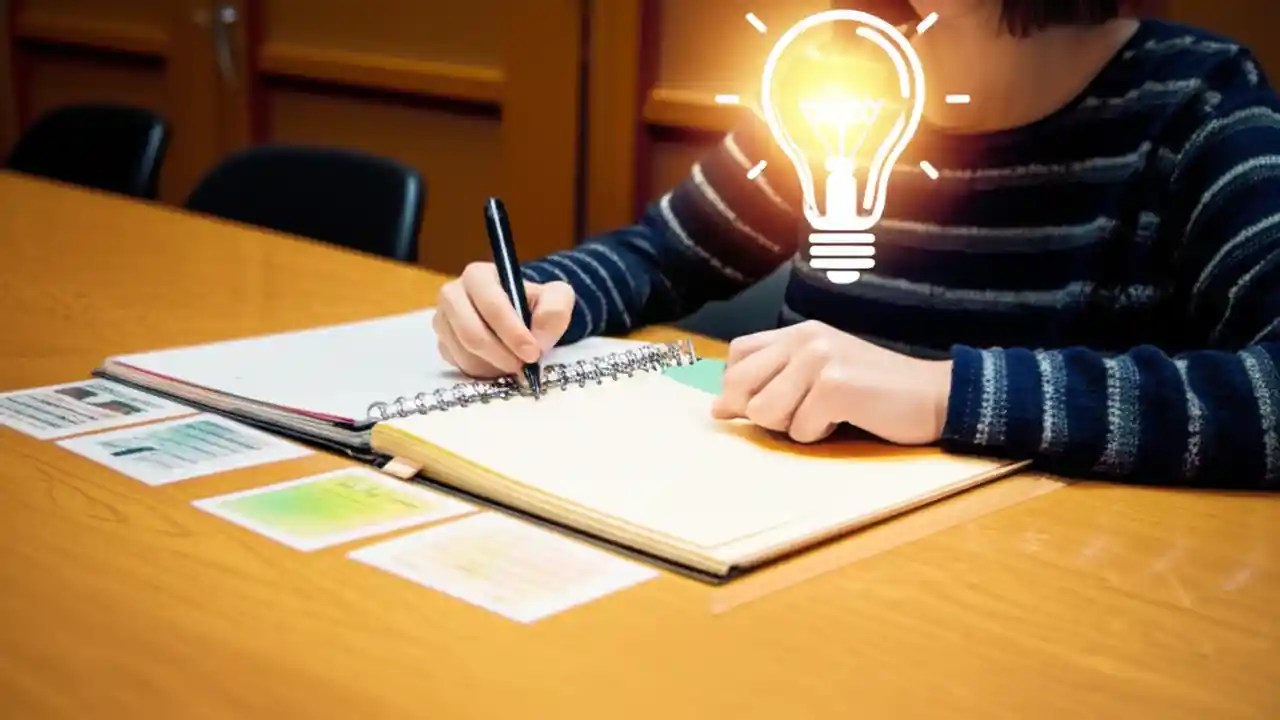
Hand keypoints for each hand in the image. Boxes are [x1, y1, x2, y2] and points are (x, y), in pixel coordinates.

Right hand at [434, 262, 575, 377]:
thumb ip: (554, 310)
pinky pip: (460, 365)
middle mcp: (453, 295)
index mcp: (478, 276)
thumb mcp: (555, 298)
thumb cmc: (533, 304)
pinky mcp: (442, 344)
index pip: (491, 305)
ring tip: (515, 363)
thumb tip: (539, 338)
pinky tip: (499, 364)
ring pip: (465, 354)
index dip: (512, 332)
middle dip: (501, 354)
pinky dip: (483, 372)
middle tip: (523, 366)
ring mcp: (443, 321)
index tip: (533, 352)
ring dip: (494, 366)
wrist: (519, 317)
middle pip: (471, 333)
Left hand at [710, 321, 952, 444]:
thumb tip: (717, 408)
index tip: (754, 406)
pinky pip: (799, 429)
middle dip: (759, 413)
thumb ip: (774, 379)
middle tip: (798, 415)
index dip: (736, 386)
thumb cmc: (874, 391)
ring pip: (765, 412)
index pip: (737, 354)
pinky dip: (819, 435)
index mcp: (798, 332)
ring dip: (792, 426)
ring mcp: (820, 359)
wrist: (933, 395)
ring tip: (825, 415)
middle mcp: (805, 338)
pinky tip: (846, 420)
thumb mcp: (820, 372)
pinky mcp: (835, 386)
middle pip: (740, 386)